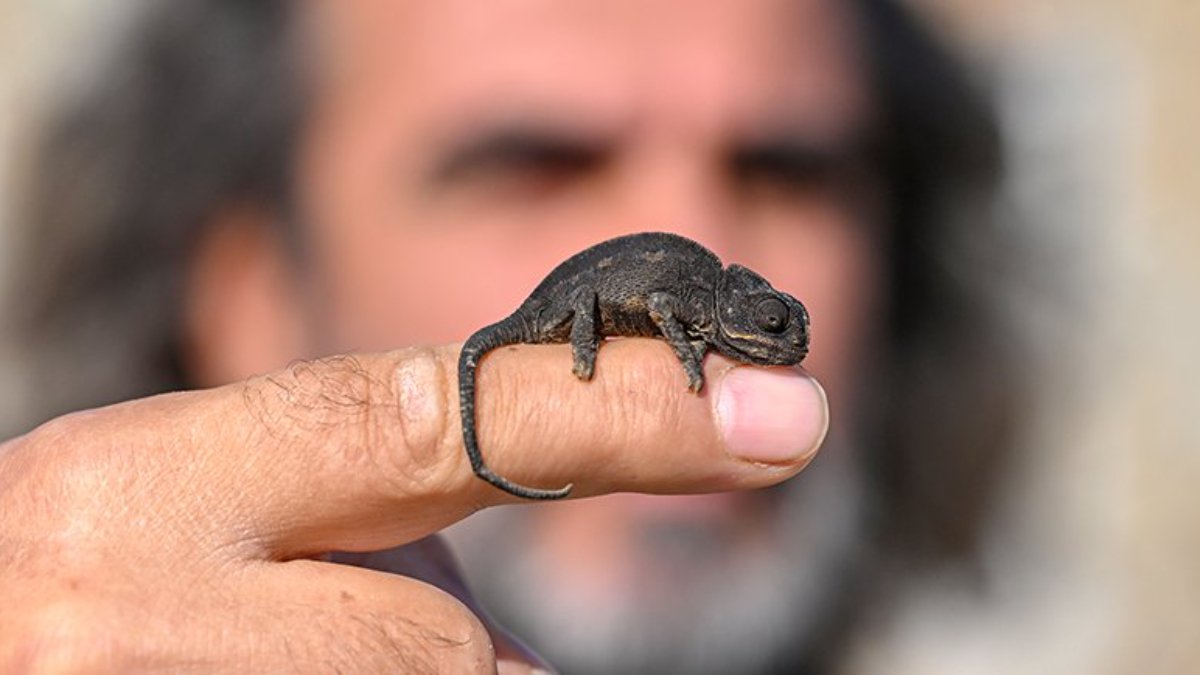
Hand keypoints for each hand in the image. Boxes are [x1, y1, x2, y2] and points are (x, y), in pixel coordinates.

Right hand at [0, 340, 826, 672]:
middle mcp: (135, 616)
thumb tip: (497, 610)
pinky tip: (277, 667)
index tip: (788, 415)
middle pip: (432, 652)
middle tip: (380, 643)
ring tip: (268, 649)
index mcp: (149, 487)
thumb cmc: (82, 567)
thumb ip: (351, 504)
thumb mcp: (186, 496)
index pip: (427, 426)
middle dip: (446, 658)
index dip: (618, 420)